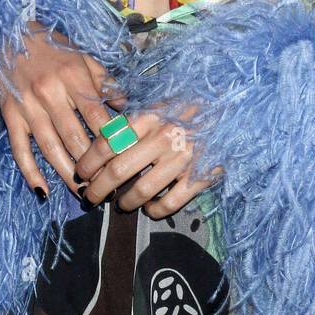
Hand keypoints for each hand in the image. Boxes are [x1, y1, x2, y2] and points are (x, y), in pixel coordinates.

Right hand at [0, 22, 128, 197]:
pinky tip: (42, 192)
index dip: (112, 140)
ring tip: (83, 194)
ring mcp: (28, 107)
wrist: (10, 33)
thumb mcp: (84, 58)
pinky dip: (30, 172)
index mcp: (73, 78)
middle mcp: (50, 94)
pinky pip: (20, 149)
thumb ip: (106, 82)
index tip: (125, 159)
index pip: (97, 116)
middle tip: (107, 185)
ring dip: (67, 174)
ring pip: (50, 148)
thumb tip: (130, 107)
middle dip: (92, 165)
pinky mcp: (10, 115)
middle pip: (74, 137)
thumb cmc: (54, 47)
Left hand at [74, 102, 222, 218]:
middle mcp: (163, 137)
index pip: (107, 143)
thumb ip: (131, 116)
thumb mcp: (158, 103)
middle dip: (98, 189)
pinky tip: (151, 208)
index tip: (81, 173)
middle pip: (118, 171)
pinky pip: (170, 203)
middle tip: (91, 197)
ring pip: (141, 190)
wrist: (233, 110)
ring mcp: (182, 159)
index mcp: (149, 117)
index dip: (88, 162)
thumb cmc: (188, 108)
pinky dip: (155, 210)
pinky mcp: (200, 176)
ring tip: (121, 205)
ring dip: (125, 203)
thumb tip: (101, 127)